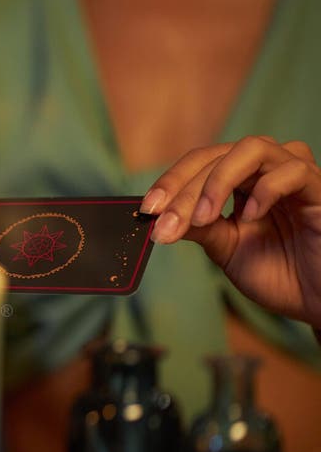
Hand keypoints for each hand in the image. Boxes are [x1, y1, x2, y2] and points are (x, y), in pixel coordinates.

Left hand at [141, 136, 320, 327]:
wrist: (318, 302)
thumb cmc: (279, 273)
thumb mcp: (226, 249)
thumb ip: (198, 227)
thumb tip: (158, 215)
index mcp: (242, 181)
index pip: (200, 164)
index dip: (170, 182)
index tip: (146, 211)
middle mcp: (267, 170)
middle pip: (216, 156)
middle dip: (184, 189)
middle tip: (164, 221)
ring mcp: (295, 175)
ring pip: (251, 149)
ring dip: (216, 182)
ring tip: (202, 218)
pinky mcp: (320, 190)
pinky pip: (292, 171)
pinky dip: (264, 190)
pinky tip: (251, 216)